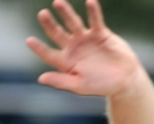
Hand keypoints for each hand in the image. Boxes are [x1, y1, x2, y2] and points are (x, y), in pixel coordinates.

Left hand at [27, 0, 144, 99]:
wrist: (124, 80)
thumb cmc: (101, 86)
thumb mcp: (80, 86)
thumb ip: (61, 81)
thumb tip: (40, 79)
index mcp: (65, 62)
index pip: (48, 53)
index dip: (39, 48)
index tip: (29, 40)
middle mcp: (73, 48)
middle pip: (57, 33)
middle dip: (49, 24)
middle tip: (42, 14)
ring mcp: (85, 39)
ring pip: (73, 23)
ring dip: (66, 13)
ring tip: (58, 3)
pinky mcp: (100, 33)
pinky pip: (95, 20)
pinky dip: (93, 12)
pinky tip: (90, 2)